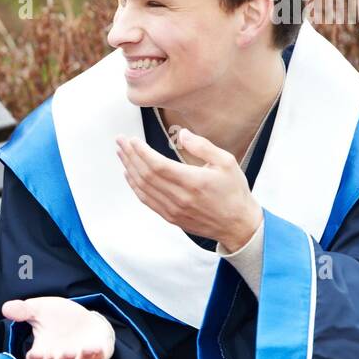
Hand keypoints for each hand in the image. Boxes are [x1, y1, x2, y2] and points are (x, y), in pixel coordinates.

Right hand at [2, 297, 115, 358]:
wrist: (82, 318)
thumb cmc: (57, 317)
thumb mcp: (39, 309)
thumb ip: (23, 311)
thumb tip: (6, 308)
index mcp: (44, 350)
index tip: (36, 353)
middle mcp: (61, 358)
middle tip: (67, 351)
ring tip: (86, 347)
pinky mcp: (96, 357)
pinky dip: (98, 357)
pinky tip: (98, 348)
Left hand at [116, 130, 261, 250]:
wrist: (237, 225)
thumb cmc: (234, 192)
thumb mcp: (226, 162)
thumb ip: (203, 146)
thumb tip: (183, 134)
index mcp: (193, 182)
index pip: (157, 165)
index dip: (141, 151)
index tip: (132, 140)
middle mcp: (179, 197)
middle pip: (145, 175)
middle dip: (130, 155)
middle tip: (120, 141)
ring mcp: (173, 209)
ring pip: (142, 187)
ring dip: (129, 168)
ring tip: (121, 153)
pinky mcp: (170, 217)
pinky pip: (146, 200)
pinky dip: (134, 186)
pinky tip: (129, 174)